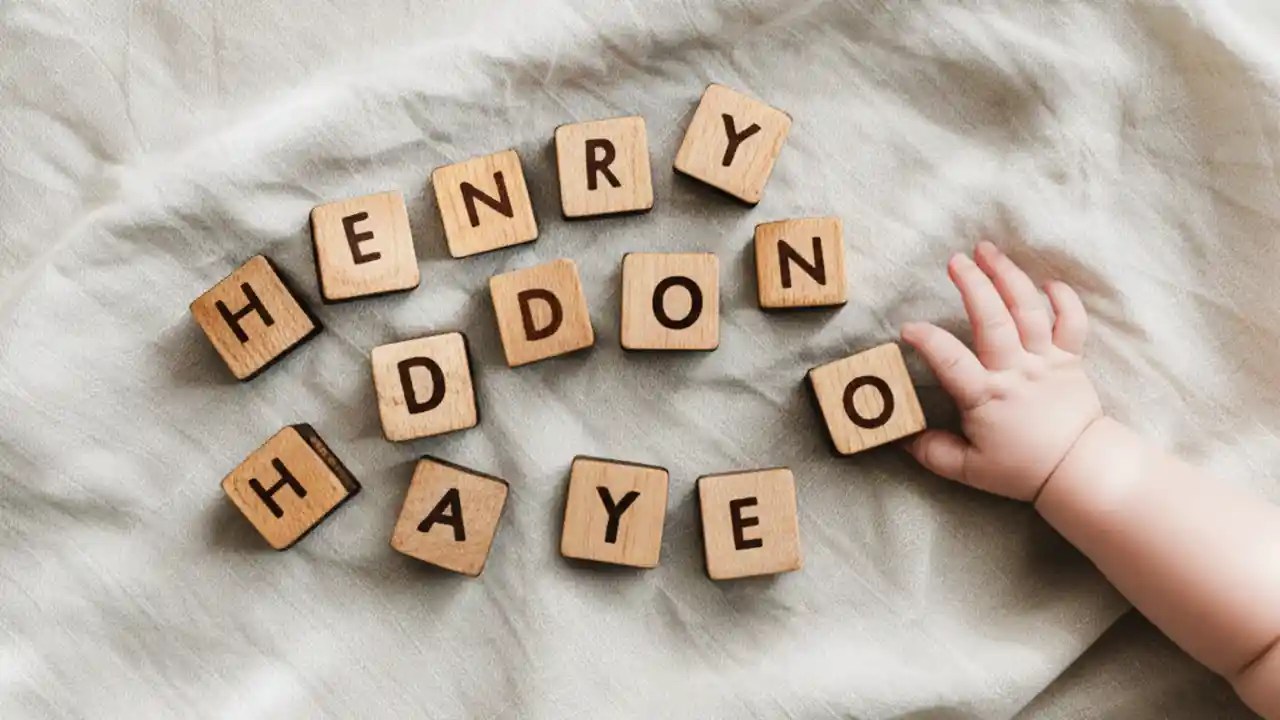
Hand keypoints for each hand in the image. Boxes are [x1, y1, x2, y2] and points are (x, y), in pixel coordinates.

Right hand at [900, 242, 1103, 500]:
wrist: (1078, 469)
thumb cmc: (1021, 470)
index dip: (927, 340)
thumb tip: (901, 436)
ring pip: (1028, 310)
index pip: (950, 360)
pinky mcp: (1070, 359)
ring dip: (1008, 276)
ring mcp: (1046, 361)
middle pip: (994, 319)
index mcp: (987, 396)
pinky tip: (1046, 282)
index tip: (908, 328)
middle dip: (973, 284)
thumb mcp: (967, 470)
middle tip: (955, 260)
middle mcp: (1016, 371)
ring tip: (988, 251)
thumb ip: (931, 452)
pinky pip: (1071, 321)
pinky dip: (1062, 298)